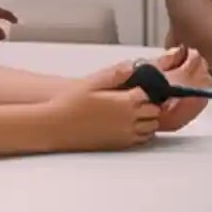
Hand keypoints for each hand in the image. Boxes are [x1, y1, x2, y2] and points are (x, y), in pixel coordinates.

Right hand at [69, 47, 209, 132]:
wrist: (57, 126)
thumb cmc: (71, 103)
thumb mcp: (92, 82)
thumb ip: (116, 74)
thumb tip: (134, 66)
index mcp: (125, 102)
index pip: (149, 94)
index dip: (142, 90)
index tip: (133, 88)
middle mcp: (130, 120)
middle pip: (154, 111)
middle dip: (148, 104)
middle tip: (133, 100)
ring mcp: (127, 134)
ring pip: (151, 127)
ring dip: (146, 119)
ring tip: (131, 112)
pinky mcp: (121, 144)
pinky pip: (142, 139)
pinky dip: (141, 132)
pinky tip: (127, 125)